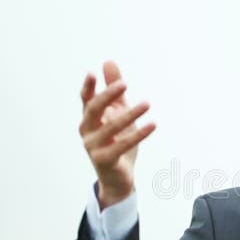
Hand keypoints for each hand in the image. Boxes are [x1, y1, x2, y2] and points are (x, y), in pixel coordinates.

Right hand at [79, 61, 155, 208]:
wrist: (117, 177)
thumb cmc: (117, 141)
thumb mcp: (117, 112)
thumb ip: (115, 90)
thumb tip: (108, 62)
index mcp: (89, 118)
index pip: (86, 99)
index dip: (89, 88)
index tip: (93, 74)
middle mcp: (87, 131)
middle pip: (93, 109)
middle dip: (107, 95)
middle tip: (124, 84)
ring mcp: (93, 146)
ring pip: (111, 127)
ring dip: (130, 114)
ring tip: (147, 103)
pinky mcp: (104, 160)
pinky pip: (122, 145)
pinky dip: (139, 134)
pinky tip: (153, 124)